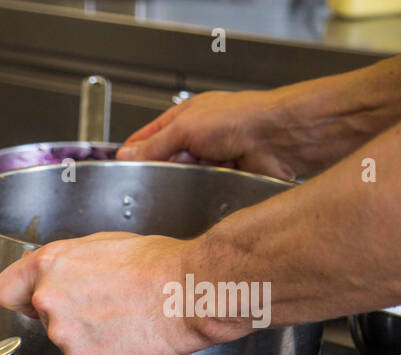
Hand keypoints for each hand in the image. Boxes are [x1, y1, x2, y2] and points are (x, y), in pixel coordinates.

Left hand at [0, 233, 236, 354]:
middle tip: (106, 305)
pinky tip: (130, 339)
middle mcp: (49, 303)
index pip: (5, 292)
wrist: (190, 291)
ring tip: (124, 319)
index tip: (30, 302)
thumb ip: (62, 265)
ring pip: (68, 344)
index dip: (21, 297)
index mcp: (48, 268)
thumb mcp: (98, 246)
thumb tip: (42, 276)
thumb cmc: (156, 264)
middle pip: (43, 320)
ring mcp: (67, 339)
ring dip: (90, 338)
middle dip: (69, 316)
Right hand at [117, 90, 299, 179]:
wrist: (280, 138)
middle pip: (165, 160)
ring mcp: (212, 159)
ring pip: (183, 178)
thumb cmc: (242, 118)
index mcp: (186, 117)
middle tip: (159, 174)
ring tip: (190, 177)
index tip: (120, 167)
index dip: (134, 151)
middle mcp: (200, 137)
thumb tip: (126, 155)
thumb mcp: (185, 127)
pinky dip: (201, 192)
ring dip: (185, 180)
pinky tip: (204, 189)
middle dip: (162, 168)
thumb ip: (153, 145)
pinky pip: (203, 191)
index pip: (149, 136)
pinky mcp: (225, 178)